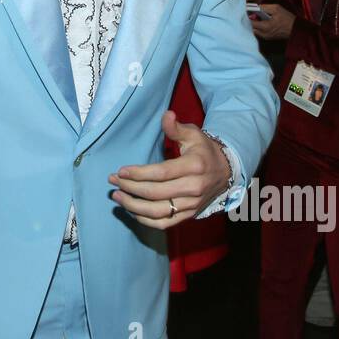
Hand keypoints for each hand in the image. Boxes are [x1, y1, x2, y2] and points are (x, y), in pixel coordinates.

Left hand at [107, 111, 230, 228]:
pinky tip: (131, 211)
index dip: (139, 173)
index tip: (121, 171)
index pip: (161, 173)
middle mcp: (193, 188)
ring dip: (133, 206)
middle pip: (155, 193)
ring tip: (117, 196)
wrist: (225, 172)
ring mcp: (192, 204)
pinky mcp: (189, 215)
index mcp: (194, 166)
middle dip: (130, 187)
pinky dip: (146, 220)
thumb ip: (176, 127)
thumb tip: (166, 115)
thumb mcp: (193, 135)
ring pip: (158, 211)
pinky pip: (165, 223)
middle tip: (113, 181)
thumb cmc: (204, 151)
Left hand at [250, 2, 294, 39]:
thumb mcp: (276, 8)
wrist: (295, 28)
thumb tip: (256, 7)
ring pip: (254, 30)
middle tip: (254, 14)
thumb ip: (264, 7)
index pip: (250, 22)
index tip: (249, 11)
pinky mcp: (268, 38)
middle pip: (251, 27)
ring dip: (254, 24)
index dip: (248, 16)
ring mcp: (265, 37)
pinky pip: (259, 32)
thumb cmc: (286, 18)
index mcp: (265, 26)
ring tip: (259, 18)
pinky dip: (258, 27)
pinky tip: (263, 22)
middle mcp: (263, 34)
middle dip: (251, 20)